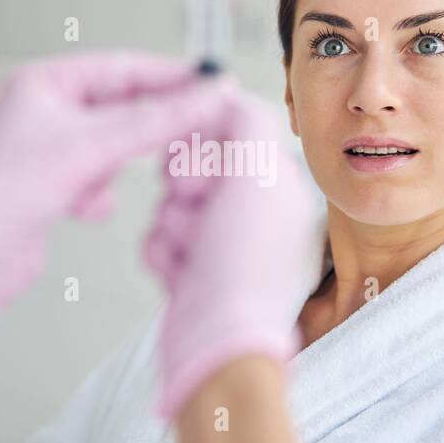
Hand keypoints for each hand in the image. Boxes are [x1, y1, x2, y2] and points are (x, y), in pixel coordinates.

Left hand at [0, 51, 227, 381]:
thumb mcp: (90, 145)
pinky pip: (100, 183)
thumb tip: (206, 95)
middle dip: (146, 130)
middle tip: (190, 133)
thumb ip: (156, 120)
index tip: (211, 85)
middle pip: (122, 109)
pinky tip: (80, 208)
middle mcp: (45, 114)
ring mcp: (49, 154)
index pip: (123, 67)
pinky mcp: (53, 191)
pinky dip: (98, 197)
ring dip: (114, 169)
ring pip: (114, 150)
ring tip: (98, 180)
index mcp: (44, 84)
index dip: (170, 76)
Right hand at [143, 89, 321, 419]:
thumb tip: (227, 94)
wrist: (218, 348)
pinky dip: (162, 253)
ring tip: (190, 249)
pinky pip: (161, 240)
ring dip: (171, 223)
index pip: (233, 136)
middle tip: (193, 203)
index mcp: (282, 190)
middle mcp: (258, 219)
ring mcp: (225, 249)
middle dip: (183, 186)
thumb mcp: (255, 173)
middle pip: (197, 168)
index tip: (195, 157)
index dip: (204, 142)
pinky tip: (178, 273)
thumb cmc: (243, 270)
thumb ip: (245, 119)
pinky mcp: (195, 275)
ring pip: (172, 204)